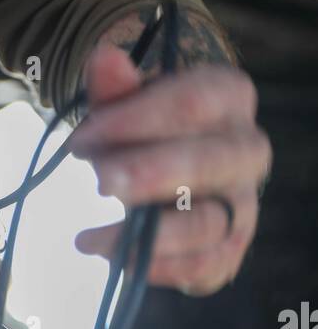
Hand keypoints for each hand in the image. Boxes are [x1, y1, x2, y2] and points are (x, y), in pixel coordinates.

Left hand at [70, 43, 271, 293]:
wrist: (164, 167)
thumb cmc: (144, 130)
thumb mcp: (125, 104)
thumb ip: (114, 87)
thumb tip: (104, 58)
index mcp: (229, 97)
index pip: (192, 103)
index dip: (135, 120)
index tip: (81, 138)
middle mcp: (248, 150)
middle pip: (210, 163)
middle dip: (151, 174)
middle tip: (99, 183)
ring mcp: (242, 205)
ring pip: (209, 225)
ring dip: (149, 236)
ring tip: (94, 238)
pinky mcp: (228, 250)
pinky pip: (205, 269)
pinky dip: (159, 270)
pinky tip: (116, 259)